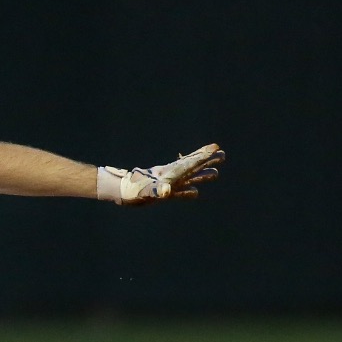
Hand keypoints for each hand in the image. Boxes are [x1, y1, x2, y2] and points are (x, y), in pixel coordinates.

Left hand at [98, 143, 223, 204]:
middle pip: (193, 167)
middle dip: (207, 161)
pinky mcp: (162, 194)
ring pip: (189, 178)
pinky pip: (180, 192)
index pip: (190, 163)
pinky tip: (195, 192)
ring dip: (203, 175)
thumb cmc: (131, 190)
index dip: (203, 155)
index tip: (216, 147)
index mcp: (169, 173)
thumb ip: (156, 191)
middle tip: (222, 154)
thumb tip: (166, 191)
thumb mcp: (144, 190)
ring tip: (216, 172)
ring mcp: (167, 184)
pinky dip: (189, 192)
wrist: (120, 192)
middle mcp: (170, 177)